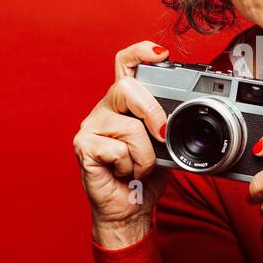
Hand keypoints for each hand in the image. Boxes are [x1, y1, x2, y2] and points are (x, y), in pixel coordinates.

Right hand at [73, 39, 172, 241]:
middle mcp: (105, 109)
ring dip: (146, 155)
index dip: (140, 52)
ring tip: (139, 167)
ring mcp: (91, 126)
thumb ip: (168, 124)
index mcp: (124, 103)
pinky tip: (124, 173)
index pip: (125, 64)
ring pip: (129, 127)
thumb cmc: (145, 177)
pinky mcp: (83, 146)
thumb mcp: (166, 145)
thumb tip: (180, 116)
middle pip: (127, 89)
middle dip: (153, 113)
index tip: (161, 54)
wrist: (129, 210)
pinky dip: (131, 167)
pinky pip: (117, 150)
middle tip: (162, 136)